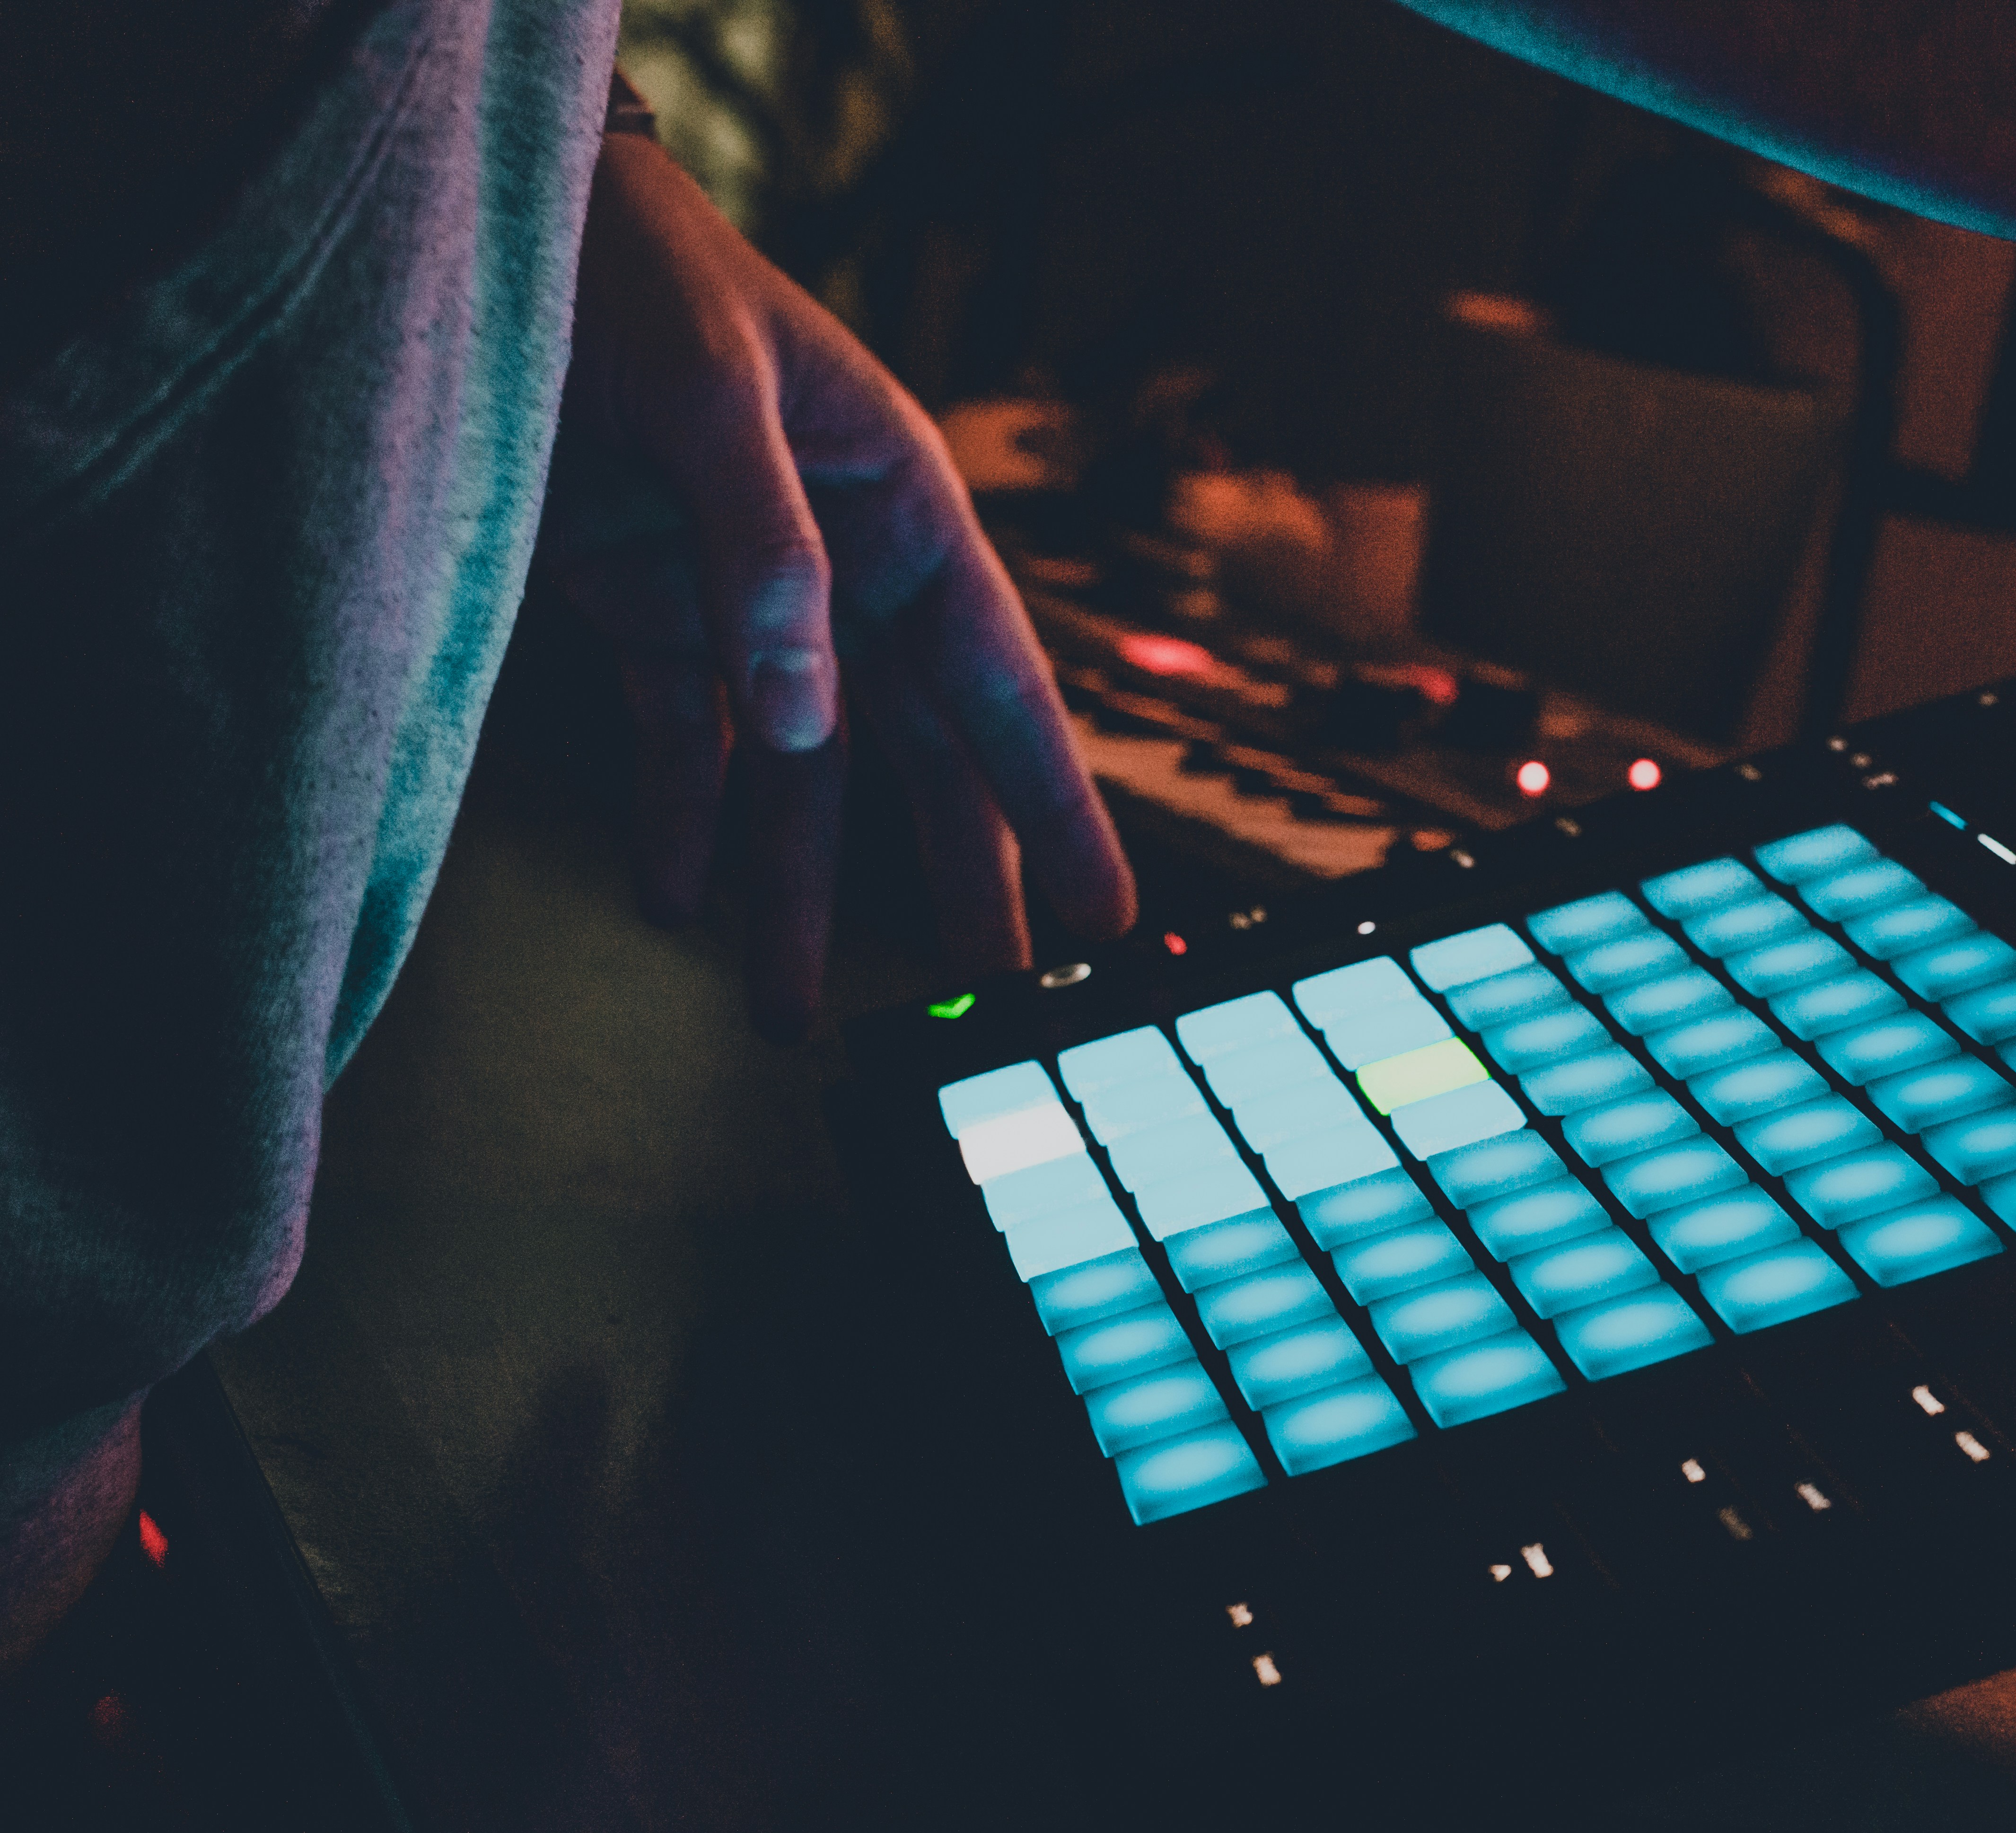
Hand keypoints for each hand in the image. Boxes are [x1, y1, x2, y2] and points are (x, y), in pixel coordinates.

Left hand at [539, 134, 1132, 1037]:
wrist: (510, 236)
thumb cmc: (635, 279)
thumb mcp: (712, 393)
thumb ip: (764, 553)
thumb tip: (804, 723)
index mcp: (905, 511)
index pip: (999, 682)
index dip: (1053, 804)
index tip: (1103, 917)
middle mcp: (844, 572)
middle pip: (917, 754)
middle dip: (951, 878)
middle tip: (991, 997)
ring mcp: (748, 599)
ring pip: (797, 775)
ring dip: (791, 889)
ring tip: (787, 1011)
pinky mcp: (647, 611)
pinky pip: (680, 743)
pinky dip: (678, 822)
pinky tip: (676, 903)